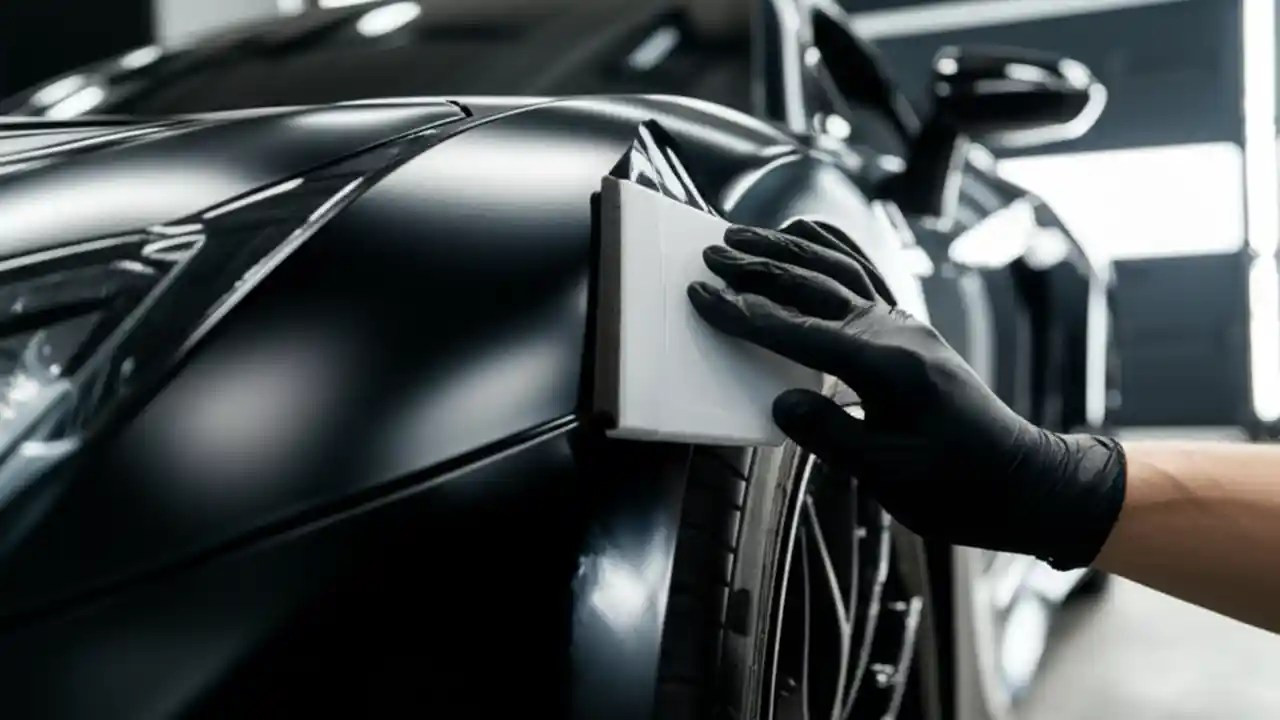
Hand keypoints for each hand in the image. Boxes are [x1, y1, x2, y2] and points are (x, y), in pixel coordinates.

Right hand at [687, 220, 1124, 568]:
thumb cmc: (959, 487)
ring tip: (746, 233)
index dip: (746, 314)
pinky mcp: (909, 333)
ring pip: (838, 272)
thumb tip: (781, 403)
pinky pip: (865, 277)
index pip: (799, 332)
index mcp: (887, 366)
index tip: (704, 295)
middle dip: (758, 268)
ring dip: (788, 250)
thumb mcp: (889, 475)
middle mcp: (896, 333)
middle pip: (814, 287)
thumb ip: (831, 436)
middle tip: (712, 252)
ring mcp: (905, 327)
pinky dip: (835, 249)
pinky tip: (811, 230)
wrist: (1023, 481)